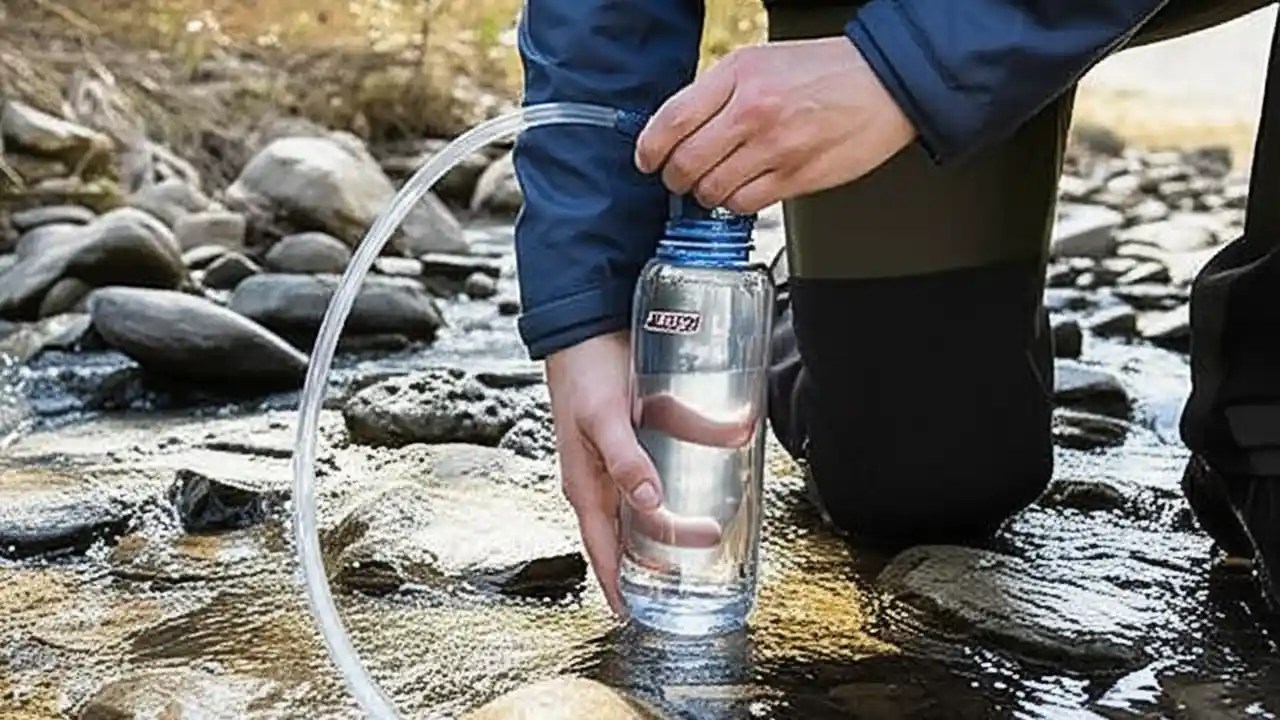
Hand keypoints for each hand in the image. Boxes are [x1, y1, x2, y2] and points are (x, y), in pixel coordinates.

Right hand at [547, 332, 756, 614]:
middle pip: (628, 534)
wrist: (583, 323)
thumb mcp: (603, 419)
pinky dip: (677, 484)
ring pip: (643, 506)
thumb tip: (651, 503)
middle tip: (698, 564)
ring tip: (704, 536)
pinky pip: (656, 471)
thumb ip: (628, 459)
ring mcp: (615, 458)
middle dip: (656, 559)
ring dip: (669, 524)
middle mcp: (599, 479)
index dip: (619, 586)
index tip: (636, 616)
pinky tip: (703, 482)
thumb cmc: (583, 372)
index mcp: (585, 485)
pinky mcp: (633, 436)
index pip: (602, 552)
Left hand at [634, 37, 916, 213]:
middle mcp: (753, 110)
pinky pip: (745, 204)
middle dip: (674, 177)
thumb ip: (718, 92)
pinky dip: (736, 202)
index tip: (647, 159)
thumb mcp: (762, 62)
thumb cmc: (826, 71)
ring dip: (706, 193)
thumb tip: (680, 129)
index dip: (650, 148)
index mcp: (739, 75)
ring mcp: (775, 147)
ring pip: (712, 190)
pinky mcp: (796, 177)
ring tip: (715, 182)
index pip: (671, 121)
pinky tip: (743, 190)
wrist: (884, 83)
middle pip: (686, 163)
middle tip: (678, 177)